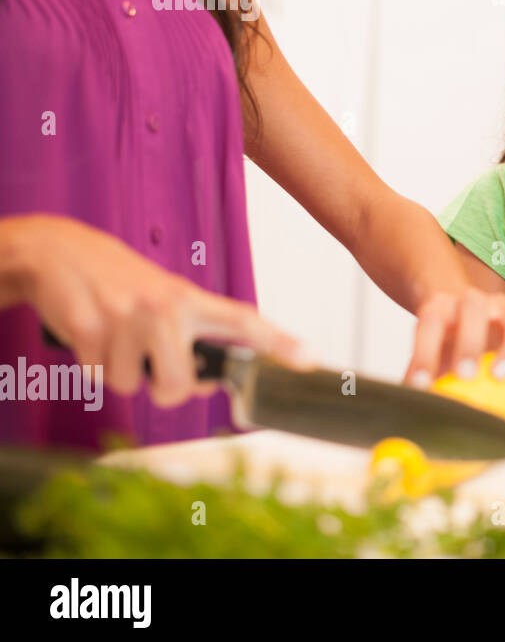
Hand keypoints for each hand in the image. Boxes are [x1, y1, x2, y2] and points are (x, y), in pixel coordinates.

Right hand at [9, 214, 307, 407]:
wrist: (58, 252)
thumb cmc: (118, 280)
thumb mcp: (164, 297)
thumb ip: (191, 336)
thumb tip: (208, 385)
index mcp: (190, 299)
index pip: (243, 321)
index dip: (278, 342)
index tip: (309, 358)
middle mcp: (165, 307)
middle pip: (181, 385)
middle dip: (164, 389)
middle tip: (149, 365)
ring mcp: (128, 318)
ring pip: (133, 385)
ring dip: (118, 371)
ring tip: (113, 335)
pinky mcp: (92, 329)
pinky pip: (98, 376)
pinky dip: (90, 363)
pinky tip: (90, 332)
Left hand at [404, 286, 504, 388]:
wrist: (472, 319)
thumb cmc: (446, 346)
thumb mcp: (429, 357)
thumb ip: (421, 380)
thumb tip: (406, 414)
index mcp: (443, 306)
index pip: (429, 323)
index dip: (424, 354)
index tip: (421, 387)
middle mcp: (475, 300)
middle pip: (473, 308)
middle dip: (469, 341)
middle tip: (465, 376)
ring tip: (502, 378)